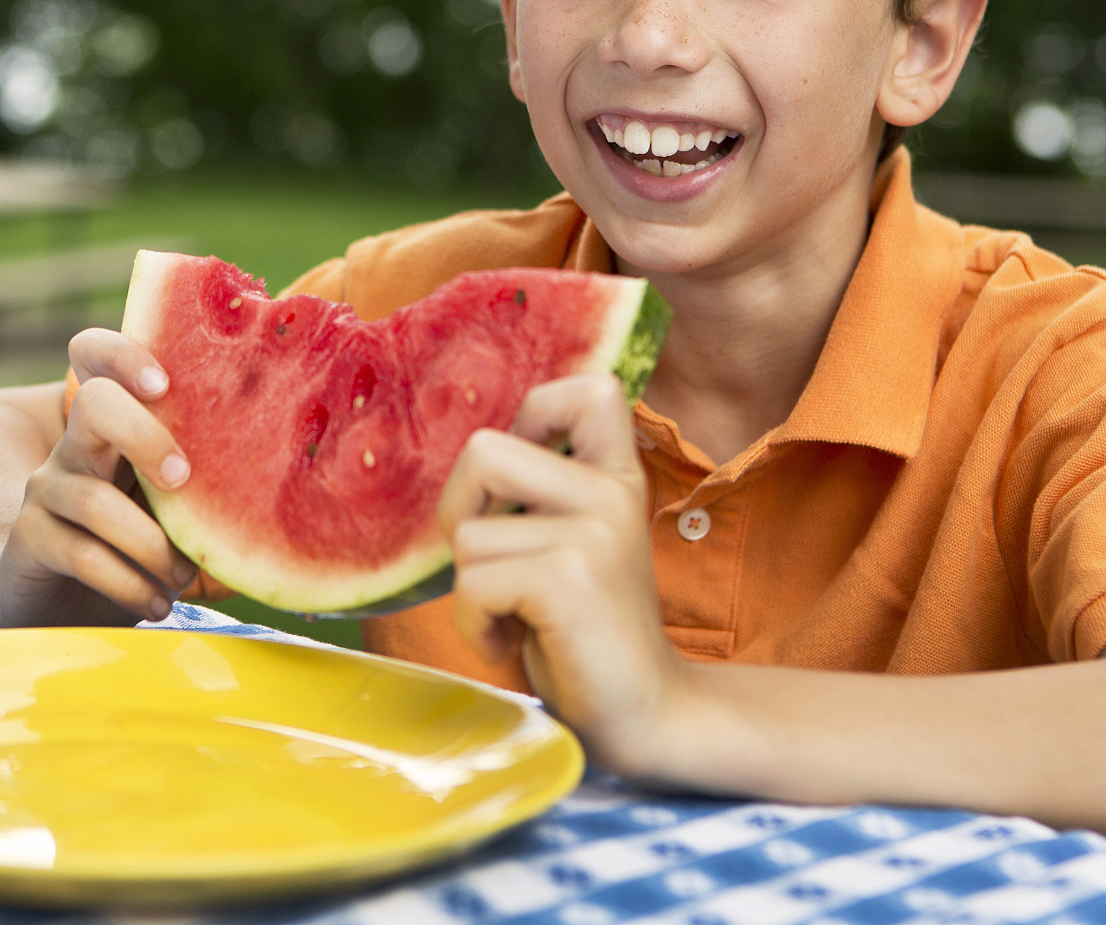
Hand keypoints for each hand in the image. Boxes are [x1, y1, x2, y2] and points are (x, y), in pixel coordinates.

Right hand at [0, 328, 199, 627]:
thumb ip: (201, 479)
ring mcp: (46, 491)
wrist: (69, 607)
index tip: (163, 383)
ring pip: (97, 501)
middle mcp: (74, 447)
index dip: (122, 354)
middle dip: (145, 435)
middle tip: (183, 479)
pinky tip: (159, 603)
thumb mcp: (170, 505)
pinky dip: (131, 584)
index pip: (94, 355)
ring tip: (183, 578)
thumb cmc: (139, 545)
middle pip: (93, 404)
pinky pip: (83, 556)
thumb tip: (279, 476)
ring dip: (154, 546)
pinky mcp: (30, 541)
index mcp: (112, 426)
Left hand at [437, 372, 685, 771]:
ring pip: (468, 532)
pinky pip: (473, 583)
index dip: (530, 415)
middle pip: (483, 449)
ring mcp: (595, 532)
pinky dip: (475, 626)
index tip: (520, 488)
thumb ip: (541, 495)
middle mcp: (611, 492)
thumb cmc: (585, 635)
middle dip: (459, 513)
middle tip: (490, 566)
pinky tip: (513, 645)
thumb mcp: (571, 544)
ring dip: (470, 589)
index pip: (586, 388)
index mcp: (615, 477)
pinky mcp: (569, 579)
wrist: (646, 717)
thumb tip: (467, 460)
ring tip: (514, 618)